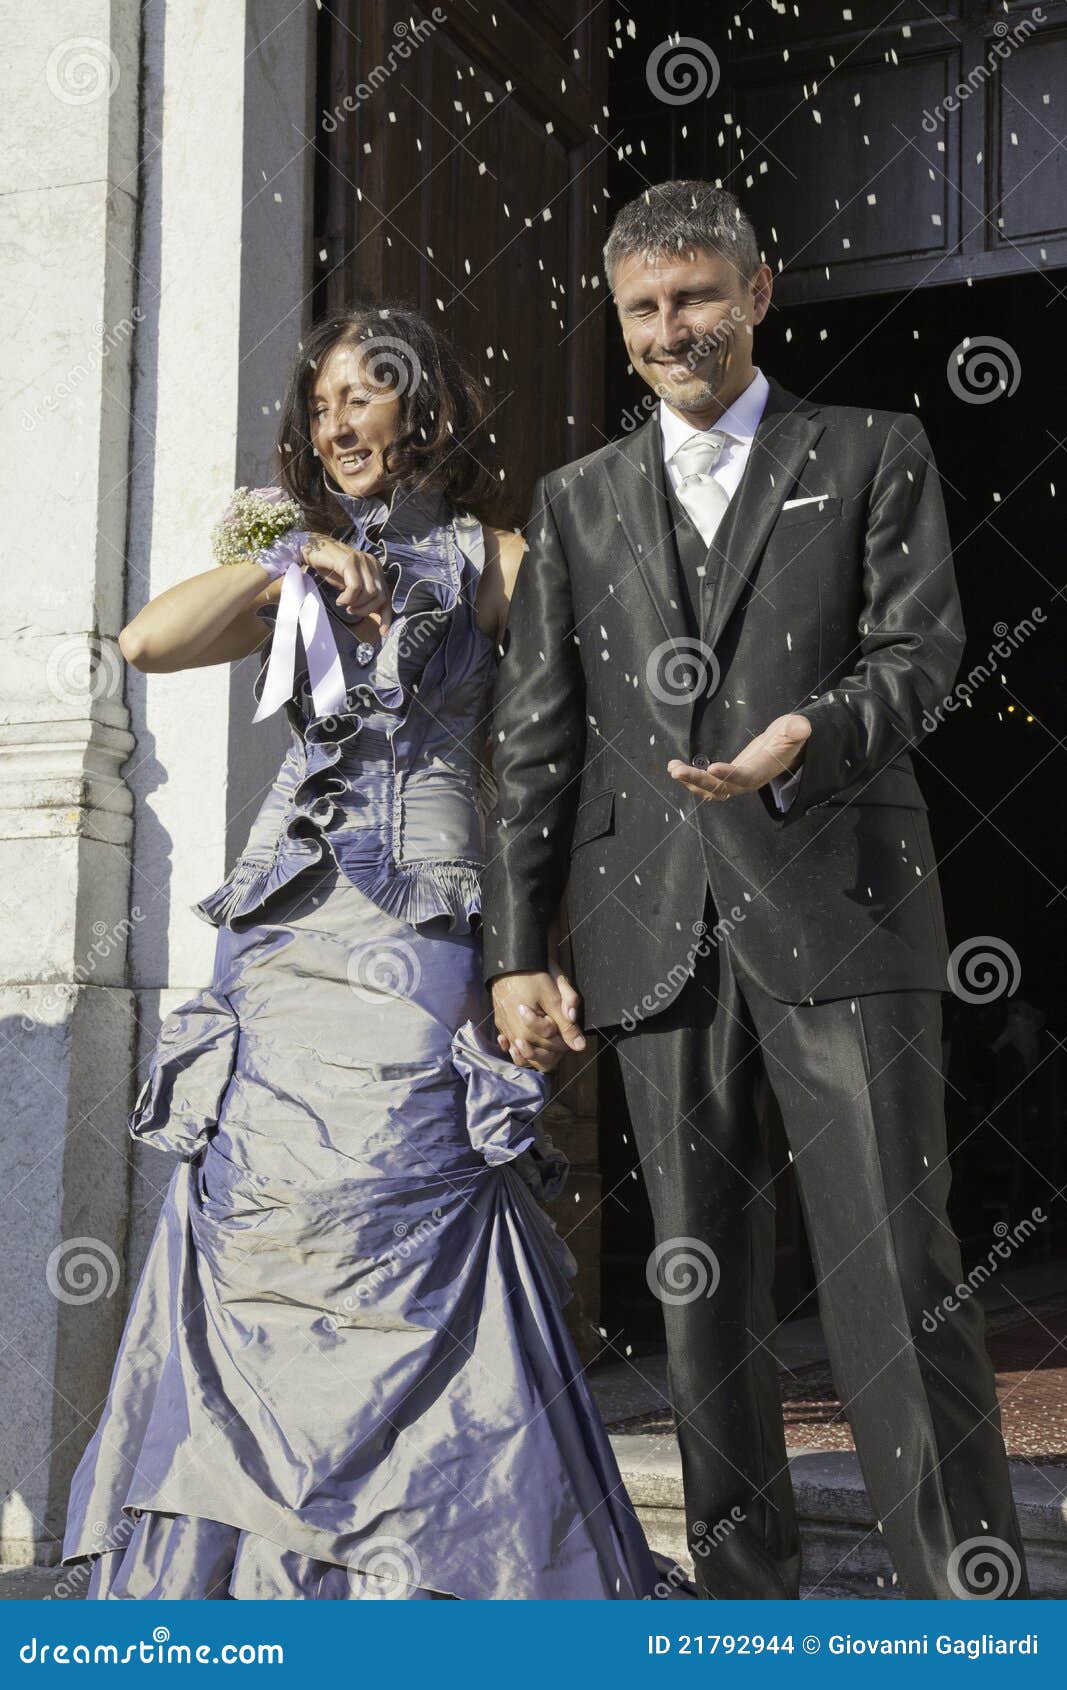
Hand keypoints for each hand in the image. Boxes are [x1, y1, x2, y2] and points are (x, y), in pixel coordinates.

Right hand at [302, 534, 393, 629]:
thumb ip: (362, 594)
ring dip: (356, 604)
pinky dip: (348, 598)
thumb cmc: (331, 568)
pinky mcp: (350, 561)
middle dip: (367, 610)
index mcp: (375, 570)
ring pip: (370, 592)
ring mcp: (362, 561)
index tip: (382, 632)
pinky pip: (355, 587)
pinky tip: (340, 599)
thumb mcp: (350, 584)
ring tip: (344, 603)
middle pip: (380, 596)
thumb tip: (372, 612)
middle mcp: (372, 564)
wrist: (313, 549)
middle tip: (351, 611)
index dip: (386, 616)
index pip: (387, 596)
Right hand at [491, 963, 585, 1072]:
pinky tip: (523, 1038)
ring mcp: (505, 1030)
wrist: (509, 960)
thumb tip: (580, 1046)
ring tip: (542, 1035)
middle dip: (552, 1043)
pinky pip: (508, 1044)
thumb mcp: (554, 997)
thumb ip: (567, 1023)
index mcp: (529, 1030)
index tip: (563, 1017)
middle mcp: (515, 1035)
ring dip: (535, 1050)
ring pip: (522, 1055)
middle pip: (540, 1054)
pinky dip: (517, 1046)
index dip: (566, 1034)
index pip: (556, 1046)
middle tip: (553, 1023)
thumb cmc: (533, 975)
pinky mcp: (500, 1024)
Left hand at [668, 712, 811, 799]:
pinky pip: (707, 785)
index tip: (712, 768)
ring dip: (690, 782)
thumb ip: (797, 729)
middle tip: (677, 771)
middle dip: (698, 780)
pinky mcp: (727, 778)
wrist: (784, 747)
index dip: (730, 775)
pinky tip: (675, 767)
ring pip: (711, 790)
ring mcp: (735, 782)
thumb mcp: (794, 729)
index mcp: (762, 770)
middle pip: (721, 788)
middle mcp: (747, 781)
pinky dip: (690, 779)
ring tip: (673, 768)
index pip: (745, 777)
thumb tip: (803, 726)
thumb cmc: (789, 737)